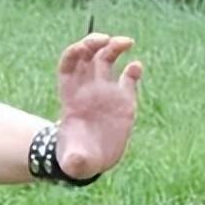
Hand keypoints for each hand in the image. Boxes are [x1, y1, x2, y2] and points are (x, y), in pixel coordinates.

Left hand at [55, 33, 142, 178]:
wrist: (91, 162)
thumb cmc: (78, 159)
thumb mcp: (74, 162)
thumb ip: (74, 160)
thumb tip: (74, 164)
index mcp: (72, 97)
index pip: (68, 65)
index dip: (75, 52)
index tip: (86, 48)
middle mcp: (88, 90)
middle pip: (87, 56)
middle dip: (94, 42)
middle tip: (107, 40)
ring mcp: (106, 93)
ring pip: (107, 60)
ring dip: (114, 47)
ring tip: (126, 42)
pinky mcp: (123, 102)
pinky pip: (128, 79)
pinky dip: (133, 70)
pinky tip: (136, 67)